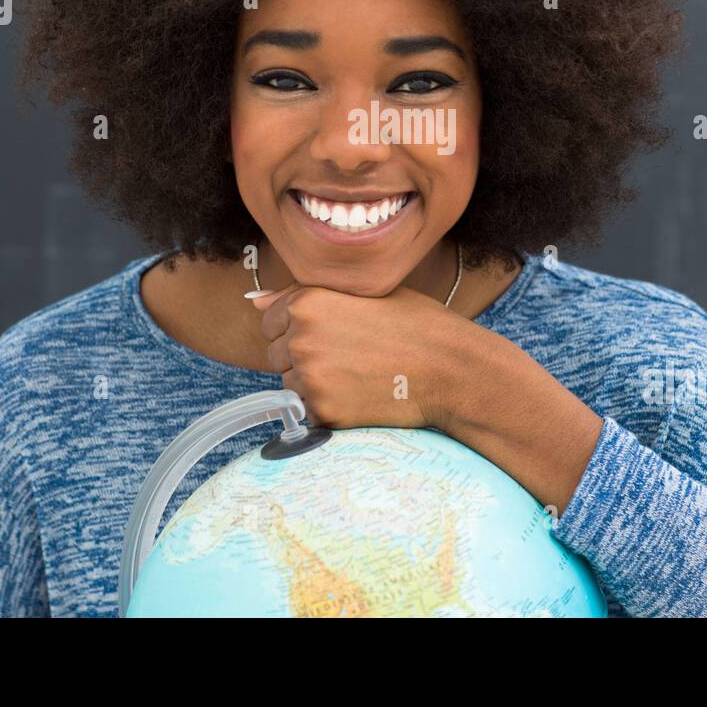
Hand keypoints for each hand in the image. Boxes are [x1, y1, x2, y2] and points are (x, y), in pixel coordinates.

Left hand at [247, 280, 468, 431]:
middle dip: (303, 355)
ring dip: (312, 383)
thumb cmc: (416, 325)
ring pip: (289, 384)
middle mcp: (301, 339)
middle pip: (276, 354)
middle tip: (349, 355)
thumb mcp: (365, 293)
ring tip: (358, 375)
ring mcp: (310, 379)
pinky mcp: (323, 413)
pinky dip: (328, 406)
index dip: (299, 326)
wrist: (452, 371)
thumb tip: (255, 300)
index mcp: (308, 302)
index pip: (271, 319)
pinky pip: (308, 411)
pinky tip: (361, 395)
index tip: (332, 333)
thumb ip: (304, 294)